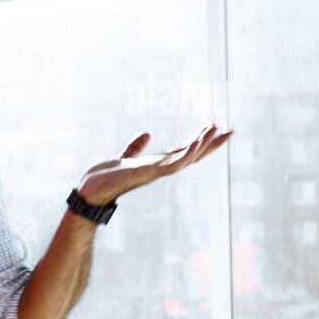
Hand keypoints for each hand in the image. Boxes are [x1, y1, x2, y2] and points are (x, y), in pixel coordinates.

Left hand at [76, 123, 233, 205]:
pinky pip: (172, 164)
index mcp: (156, 164)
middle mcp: (159, 169)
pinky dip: (185, 154)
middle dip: (211, 144)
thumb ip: (135, 147)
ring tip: (217, 129)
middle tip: (230, 130)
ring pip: (186, 158)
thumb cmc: (105, 178)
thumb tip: (147, 133)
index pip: (184, 151)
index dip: (201, 141)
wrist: (89, 191)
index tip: (216, 127)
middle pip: (191, 155)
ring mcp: (155, 172)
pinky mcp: (146, 173)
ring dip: (202, 145)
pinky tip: (196, 142)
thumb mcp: (124, 157)